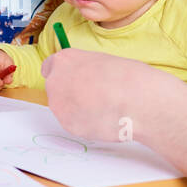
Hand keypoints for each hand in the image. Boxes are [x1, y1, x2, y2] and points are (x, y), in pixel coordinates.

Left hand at [41, 49, 171, 141]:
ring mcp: (59, 106)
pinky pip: (73, 123)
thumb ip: (84, 69)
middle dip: (69, 93)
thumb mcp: (102, 60)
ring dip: (77, 109)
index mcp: (63, 60)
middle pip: (55, 89)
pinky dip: (84, 123)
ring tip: (102, 108)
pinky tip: (102, 119)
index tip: (75, 79)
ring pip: (63, 108)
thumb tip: (84, 77)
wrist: (136, 101)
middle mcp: (55, 82)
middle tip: (93, 96)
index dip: (64, 74)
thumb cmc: (126, 77)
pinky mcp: (68, 125)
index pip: (50, 67)